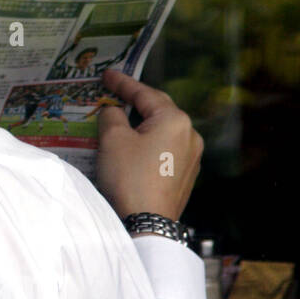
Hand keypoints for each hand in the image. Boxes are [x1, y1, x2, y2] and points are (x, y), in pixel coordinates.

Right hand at [95, 69, 202, 220]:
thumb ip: (112, 116)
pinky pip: (165, 150)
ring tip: (121, 121)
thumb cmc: (129, 177)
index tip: (107, 75)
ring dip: (142, 125)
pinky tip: (133, 149)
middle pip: (158, 111)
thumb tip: (115, 111)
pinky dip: (148, 144)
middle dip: (135, 102)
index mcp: (175, 120)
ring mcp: (192, 157)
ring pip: (163, 132)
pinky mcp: (186, 176)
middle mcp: (190, 135)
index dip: (123, 83)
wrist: (148, 223)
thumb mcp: (112, 139)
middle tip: (114, 93)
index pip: (145, 93)